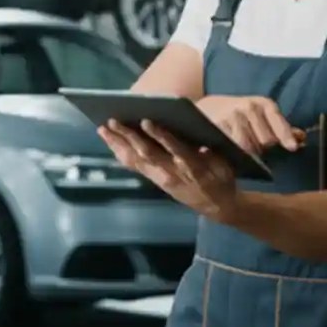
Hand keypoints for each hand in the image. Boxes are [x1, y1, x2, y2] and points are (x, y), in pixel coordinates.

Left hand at [98, 119, 237, 219]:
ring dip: (119, 144)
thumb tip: (195, 130)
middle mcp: (173, 173)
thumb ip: (208, 148)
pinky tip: (111, 143)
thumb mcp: (223, 162)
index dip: (160, 135)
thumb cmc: (221, 177)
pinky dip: (122, 154)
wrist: (217, 206)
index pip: (174, 148)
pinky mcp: (156, 181)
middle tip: (113, 120)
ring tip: (103, 129)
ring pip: (137, 160)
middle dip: (129, 136)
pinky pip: (136, 167)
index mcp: (193, 166)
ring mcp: (162, 178)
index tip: (147, 121)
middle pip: (147, 153)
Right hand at [197, 95, 303, 154]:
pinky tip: (231, 154)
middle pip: (265, 140)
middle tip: (256, 151)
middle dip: (263, 150)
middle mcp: (249, 107)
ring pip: (248, 146)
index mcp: (264, 104)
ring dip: (248, 155)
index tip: (292, 147)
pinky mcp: (218, 125)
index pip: (278, 121)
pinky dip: (233, 154)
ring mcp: (233, 115)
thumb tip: (302, 138)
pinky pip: (231, 147)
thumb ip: (281, 128)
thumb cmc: (242, 115)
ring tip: (243, 153)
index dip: (285, 135)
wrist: (210, 107)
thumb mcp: (263, 116)